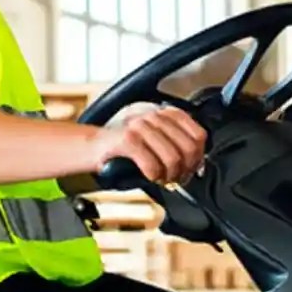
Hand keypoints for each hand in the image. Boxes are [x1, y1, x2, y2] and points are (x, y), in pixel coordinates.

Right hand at [89, 106, 207, 184]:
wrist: (93, 146)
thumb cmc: (124, 147)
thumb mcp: (154, 138)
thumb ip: (175, 143)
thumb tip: (198, 163)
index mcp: (164, 113)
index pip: (198, 134)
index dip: (199, 156)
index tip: (191, 168)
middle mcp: (154, 116)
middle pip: (188, 148)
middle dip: (186, 169)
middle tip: (177, 177)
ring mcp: (140, 126)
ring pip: (172, 158)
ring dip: (169, 175)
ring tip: (163, 178)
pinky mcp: (127, 140)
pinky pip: (152, 165)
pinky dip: (154, 176)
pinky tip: (150, 176)